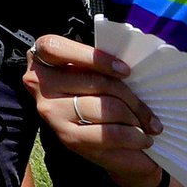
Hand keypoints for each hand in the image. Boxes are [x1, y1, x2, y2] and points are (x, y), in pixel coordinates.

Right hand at [27, 34, 163, 186]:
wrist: (95, 135)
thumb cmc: (96, 93)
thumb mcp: (93, 70)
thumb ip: (100, 65)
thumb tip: (129, 70)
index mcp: (41, 58)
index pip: (55, 47)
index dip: (93, 56)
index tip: (126, 71)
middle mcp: (38, 84)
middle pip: (95, 81)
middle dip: (131, 97)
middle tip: (149, 111)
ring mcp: (50, 112)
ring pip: (104, 107)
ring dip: (134, 118)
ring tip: (147, 125)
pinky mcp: (66, 137)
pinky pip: (108, 133)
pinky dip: (132, 136)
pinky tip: (142, 138)